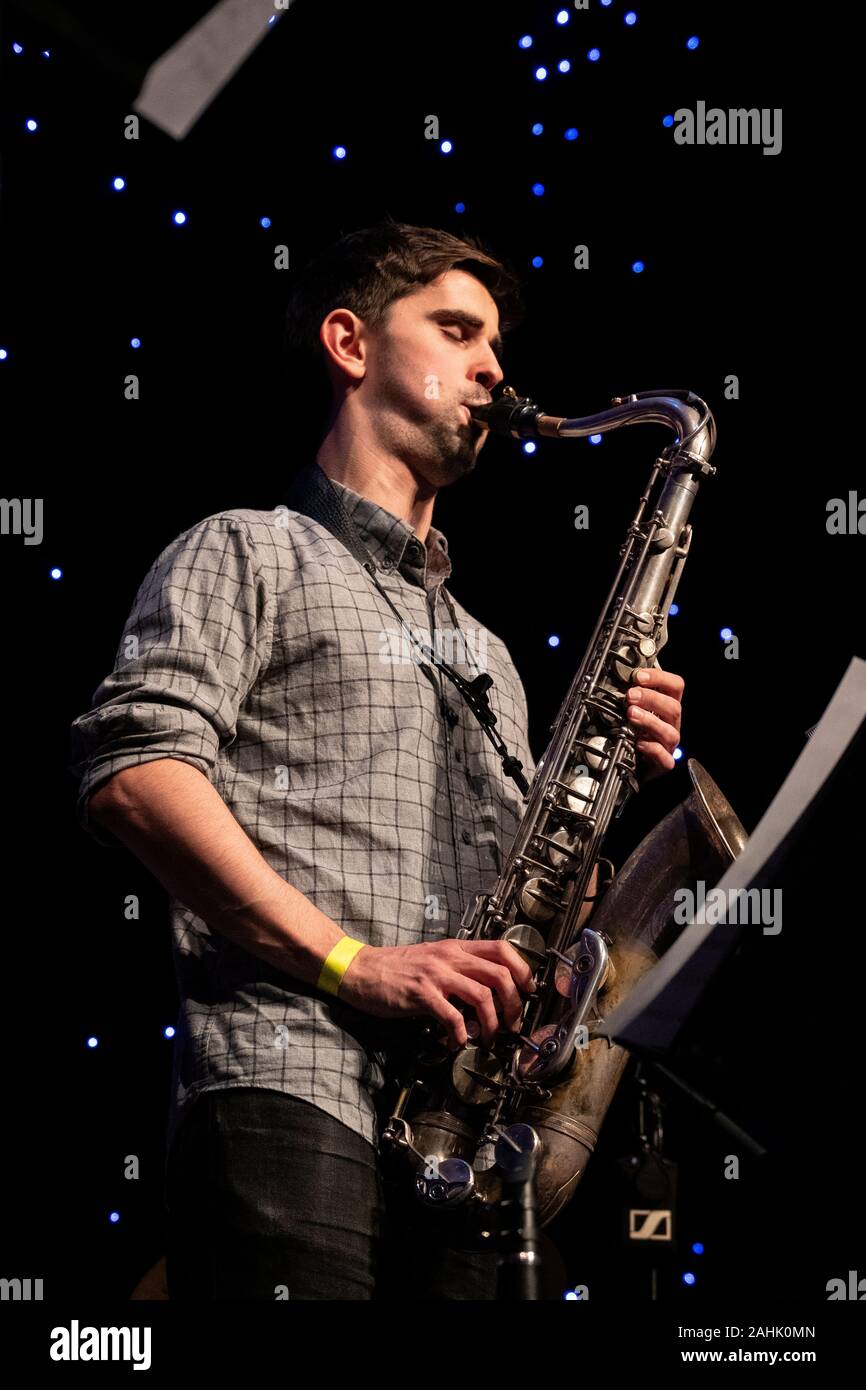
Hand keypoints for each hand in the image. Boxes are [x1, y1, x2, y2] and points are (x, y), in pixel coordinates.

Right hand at [337, 938, 537, 1050]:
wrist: (360, 970)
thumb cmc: (395, 968)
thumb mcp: (433, 959)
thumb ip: (459, 970)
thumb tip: (486, 994)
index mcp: (456, 948)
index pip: (503, 949)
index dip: (523, 971)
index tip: (527, 992)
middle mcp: (450, 957)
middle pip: (501, 974)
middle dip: (515, 1005)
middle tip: (511, 1025)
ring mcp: (437, 975)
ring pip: (483, 996)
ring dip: (493, 1024)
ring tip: (487, 1039)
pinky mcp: (422, 994)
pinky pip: (453, 1018)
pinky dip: (461, 1035)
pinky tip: (456, 1042)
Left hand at [627, 661, 683, 783]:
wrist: (635, 765)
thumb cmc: (636, 733)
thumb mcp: (635, 709)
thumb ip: (632, 695)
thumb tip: (619, 677)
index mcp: (667, 707)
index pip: (675, 686)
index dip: (660, 678)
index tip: (639, 676)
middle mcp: (671, 724)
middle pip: (673, 707)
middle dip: (651, 698)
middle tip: (630, 695)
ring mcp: (669, 744)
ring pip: (669, 732)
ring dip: (650, 721)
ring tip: (631, 714)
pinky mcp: (663, 763)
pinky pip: (664, 757)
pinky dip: (652, 749)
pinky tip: (639, 743)